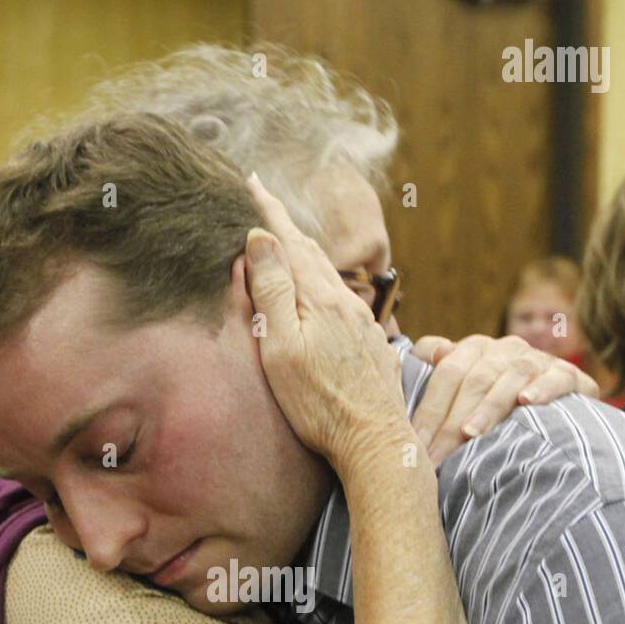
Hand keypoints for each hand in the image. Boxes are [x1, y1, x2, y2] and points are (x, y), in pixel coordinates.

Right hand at [243, 173, 407, 469]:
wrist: (373, 442)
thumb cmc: (320, 405)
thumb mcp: (282, 348)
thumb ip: (273, 291)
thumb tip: (262, 237)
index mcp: (320, 298)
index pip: (288, 242)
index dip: (268, 211)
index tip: (251, 181)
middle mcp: (346, 303)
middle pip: (311, 255)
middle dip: (285, 228)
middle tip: (264, 203)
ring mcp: (362, 324)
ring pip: (329, 278)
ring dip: (305, 256)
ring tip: (286, 244)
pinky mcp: (371, 345)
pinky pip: (342, 302)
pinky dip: (323, 286)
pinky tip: (320, 297)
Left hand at [411, 334, 599, 465]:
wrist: (553, 409)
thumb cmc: (494, 403)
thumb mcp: (462, 389)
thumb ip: (441, 373)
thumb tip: (434, 352)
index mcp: (475, 349)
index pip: (448, 372)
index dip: (429, 407)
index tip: (415, 442)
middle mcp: (505, 349)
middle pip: (475, 379)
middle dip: (452, 421)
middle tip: (437, 455)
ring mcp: (537, 360)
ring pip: (511, 378)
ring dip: (490, 406)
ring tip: (471, 434)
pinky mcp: (568, 374)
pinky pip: (556, 377)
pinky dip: (542, 388)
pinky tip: (527, 402)